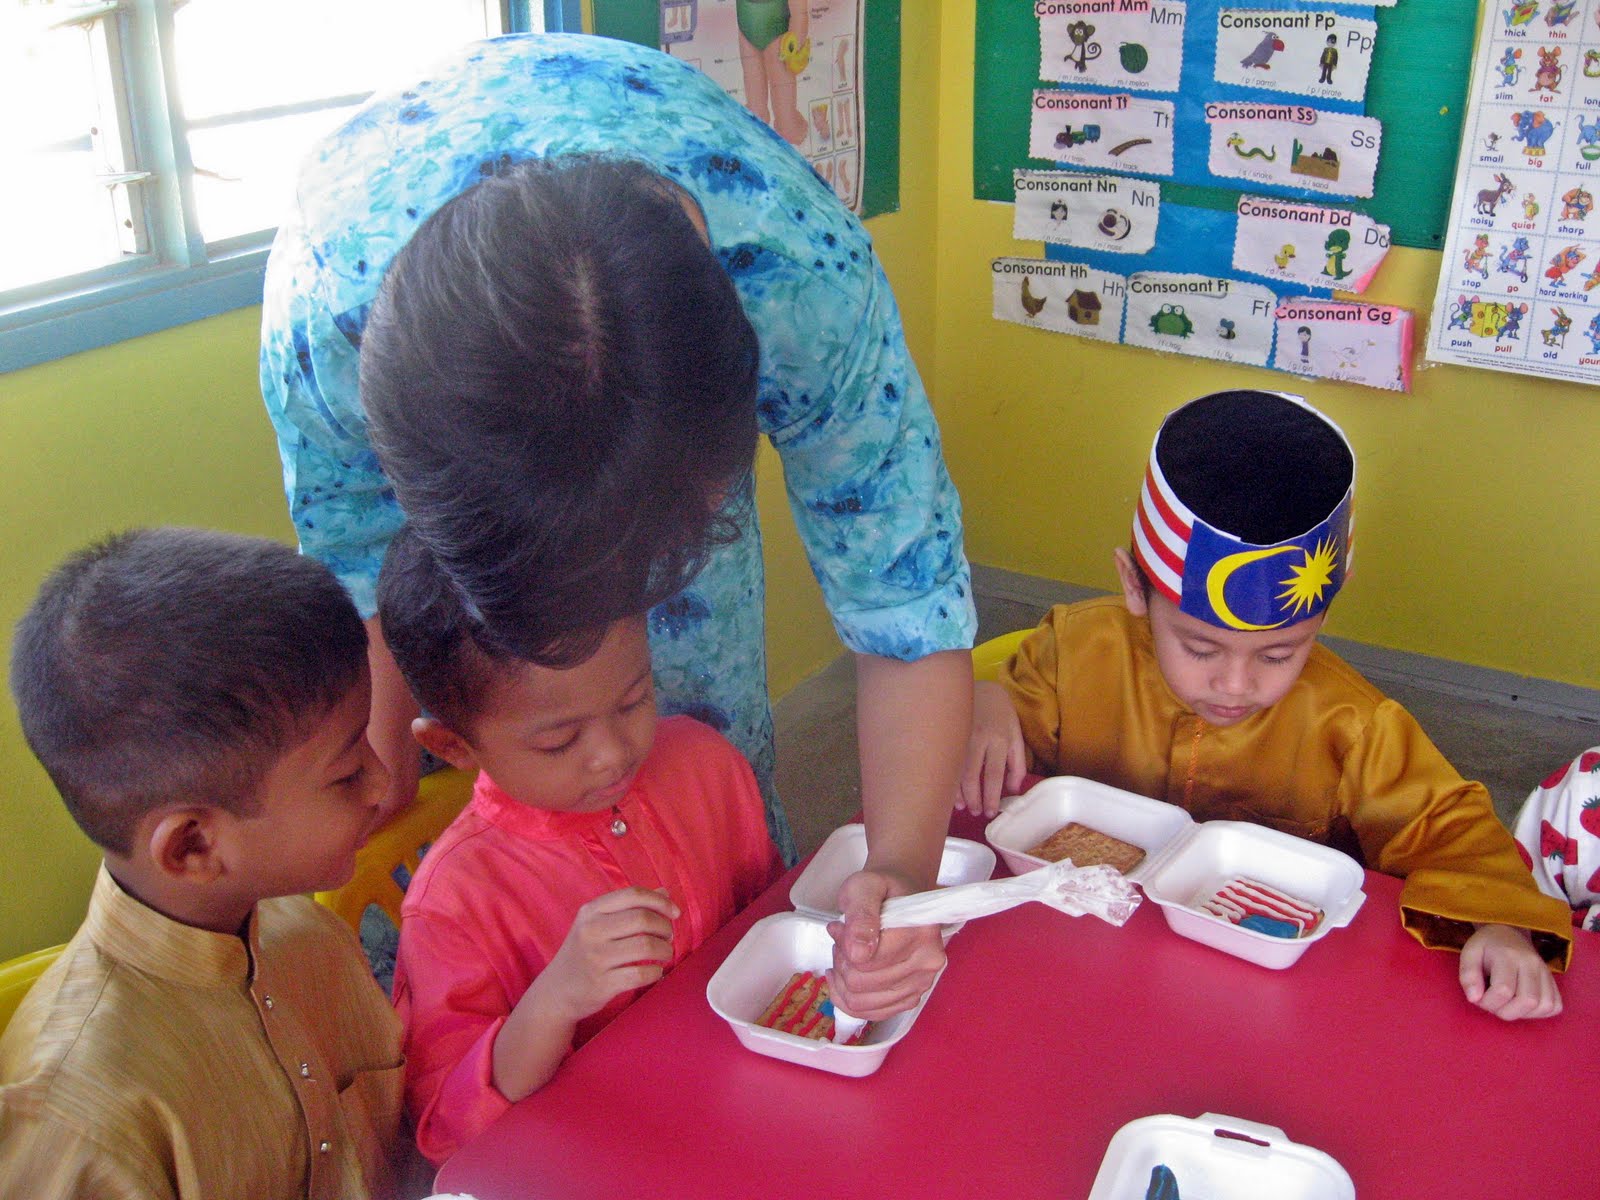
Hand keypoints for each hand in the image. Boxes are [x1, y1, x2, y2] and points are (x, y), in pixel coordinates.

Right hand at [539, 887, 679, 1023]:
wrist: (556, 992)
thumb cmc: (584, 953)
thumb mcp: (599, 924)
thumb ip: (630, 907)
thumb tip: (664, 892)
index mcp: (591, 911)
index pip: (633, 894)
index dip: (660, 901)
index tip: (674, 913)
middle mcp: (591, 930)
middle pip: (643, 919)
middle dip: (665, 928)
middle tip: (667, 938)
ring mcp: (596, 957)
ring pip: (646, 946)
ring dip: (665, 950)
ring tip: (664, 954)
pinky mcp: (602, 983)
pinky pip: (641, 974)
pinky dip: (656, 973)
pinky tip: (655, 972)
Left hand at [825, 869, 945, 1019]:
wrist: (901, 895)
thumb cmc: (881, 889)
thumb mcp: (863, 887)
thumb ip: (860, 915)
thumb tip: (858, 953)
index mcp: (921, 934)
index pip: (864, 961)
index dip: (842, 945)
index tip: (838, 927)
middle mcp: (928, 964)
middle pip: (861, 984)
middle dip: (841, 962)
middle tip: (841, 940)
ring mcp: (922, 985)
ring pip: (861, 1003)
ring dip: (842, 981)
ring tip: (845, 956)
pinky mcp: (911, 998)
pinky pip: (870, 1013)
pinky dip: (848, 999)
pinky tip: (844, 979)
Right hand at [957, 681, 1026, 817]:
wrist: (977, 685)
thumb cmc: (999, 712)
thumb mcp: (1015, 733)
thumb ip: (1017, 761)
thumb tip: (1014, 789)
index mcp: (999, 739)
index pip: (994, 774)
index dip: (990, 796)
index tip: (989, 812)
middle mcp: (978, 738)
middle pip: (972, 775)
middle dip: (973, 798)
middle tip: (974, 813)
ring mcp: (959, 734)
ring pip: (955, 769)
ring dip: (957, 791)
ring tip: (961, 807)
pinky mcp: (946, 732)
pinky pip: (945, 759)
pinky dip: (946, 777)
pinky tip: (947, 790)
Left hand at [1458, 924, 1561, 1019]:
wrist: (1509, 934)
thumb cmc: (1487, 947)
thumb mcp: (1469, 954)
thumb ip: (1468, 975)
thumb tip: (1474, 998)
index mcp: (1508, 955)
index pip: (1503, 990)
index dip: (1488, 1002)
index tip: (1478, 997)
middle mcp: (1532, 963)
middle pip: (1527, 1001)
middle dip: (1505, 1011)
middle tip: (1493, 1003)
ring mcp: (1546, 973)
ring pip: (1544, 1006)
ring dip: (1522, 1013)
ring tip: (1507, 1003)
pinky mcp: (1554, 982)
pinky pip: (1554, 1006)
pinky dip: (1538, 1012)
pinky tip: (1522, 1004)